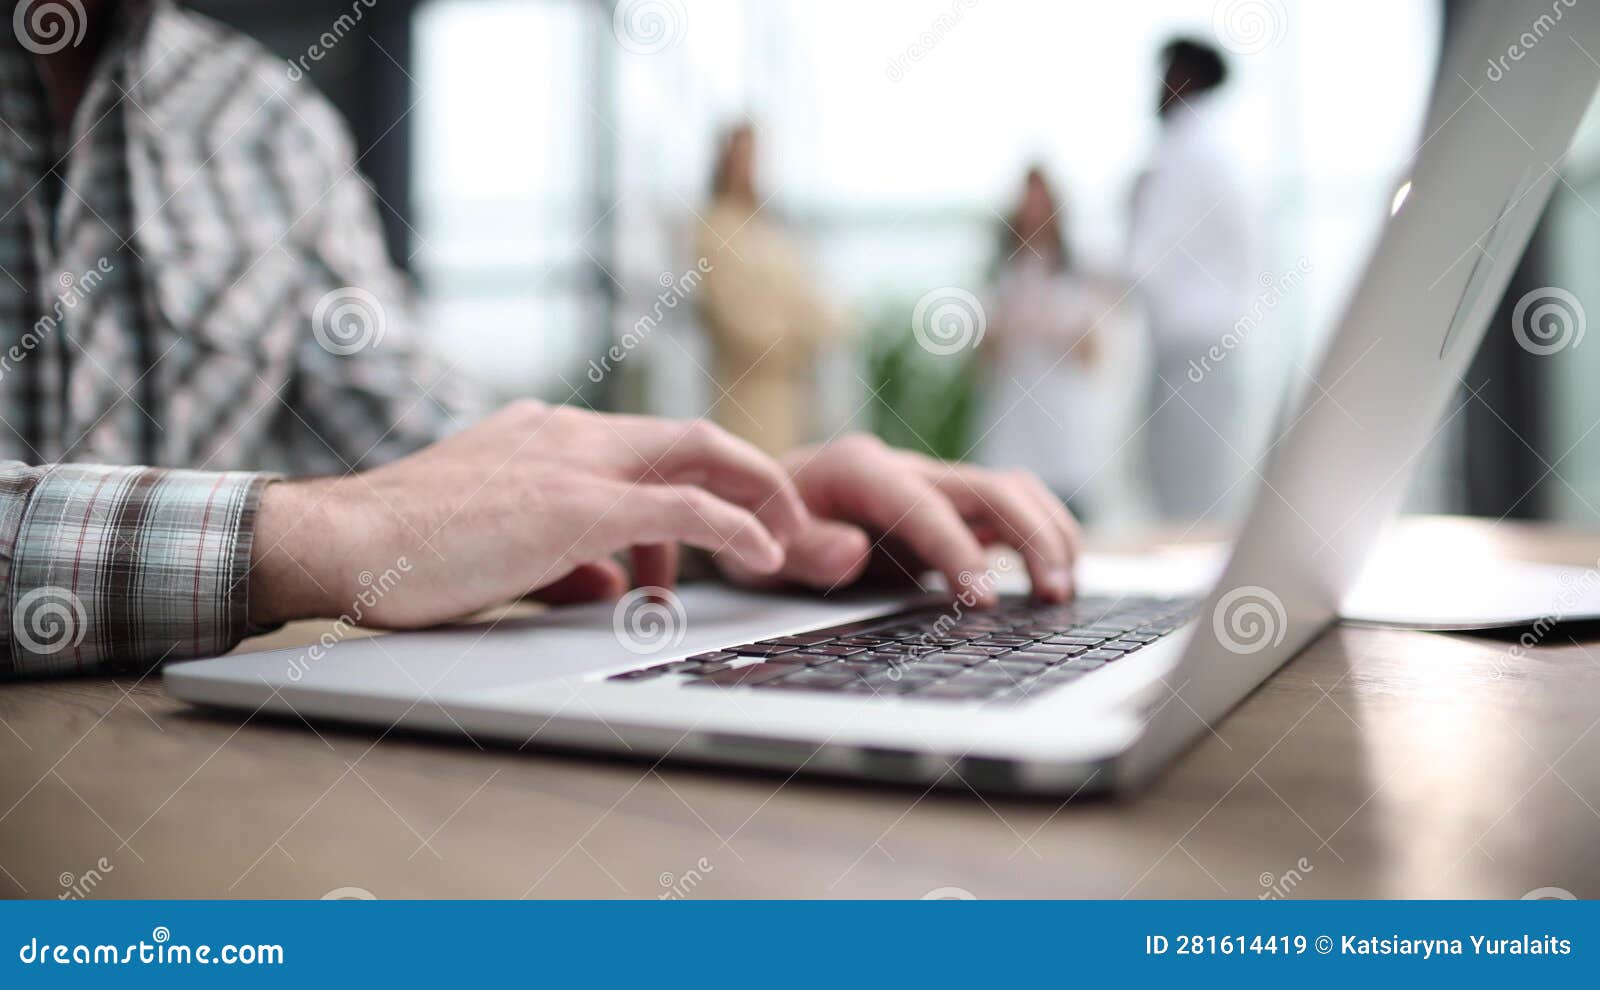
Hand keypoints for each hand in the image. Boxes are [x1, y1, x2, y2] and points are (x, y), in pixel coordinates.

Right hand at [248, 401, 808, 626]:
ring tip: (781, 550)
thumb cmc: (401, 553)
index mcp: (548, 436)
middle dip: (754, 477)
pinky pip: (683, 506)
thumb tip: (613, 589)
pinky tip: (765, 556)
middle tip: (785, 525)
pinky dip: (736, 526)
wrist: (340, 542)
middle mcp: (568, 434)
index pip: (650, 445)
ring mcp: (573, 462)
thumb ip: (565, 562)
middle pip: (691, 436)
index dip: (706, 480)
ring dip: (755, 502)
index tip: (729, 526)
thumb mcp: (498, 549)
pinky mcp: (574, 505)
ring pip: (700, 456)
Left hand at [720, 434, 1080, 604]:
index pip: (921, 505)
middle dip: (1029, 535)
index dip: (956, 549)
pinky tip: (1054, 581)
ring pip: (1010, 490)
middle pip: (987, 485)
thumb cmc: (759, 532)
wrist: (757, 510)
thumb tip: (852, 551)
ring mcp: (932, 485)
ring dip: (1047, 534)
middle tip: (1052, 594)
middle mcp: (904, 467)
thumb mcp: (756, 549)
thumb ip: (801, 550)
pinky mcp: (949, 510)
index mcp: (857, 468)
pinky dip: (1040, 539)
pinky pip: (1007, 512)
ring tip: (1063, 592)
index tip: (980, 599)